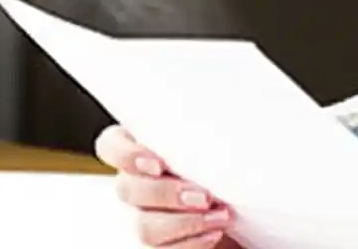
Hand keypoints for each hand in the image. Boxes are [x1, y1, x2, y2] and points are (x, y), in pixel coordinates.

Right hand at [95, 125, 238, 247]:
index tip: (157, 164)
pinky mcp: (161, 243)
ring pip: (144, 225)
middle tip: (204, 196)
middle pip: (127, 188)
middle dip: (167, 194)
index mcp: (145, 149)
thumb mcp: (219, 144)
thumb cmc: (228, 166)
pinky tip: (213, 234)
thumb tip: (227, 120)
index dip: (125, 155)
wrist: (246, 205)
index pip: (111, 145)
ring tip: (221, 216)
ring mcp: (145, 215)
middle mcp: (138, 182)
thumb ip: (206, 136)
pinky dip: (190, 243)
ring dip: (185, 222)